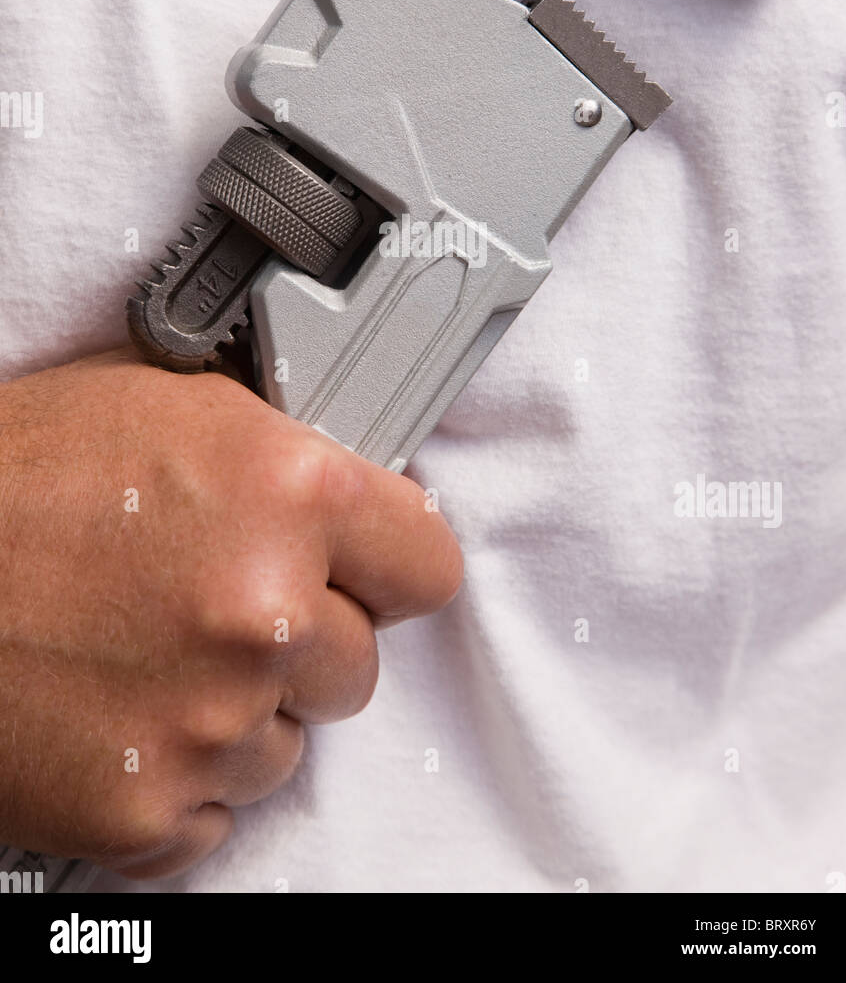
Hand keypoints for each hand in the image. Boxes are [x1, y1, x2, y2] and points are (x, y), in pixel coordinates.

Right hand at [0, 349, 461, 877]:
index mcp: (286, 494)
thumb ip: (280, 455)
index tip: (366, 573)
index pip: (428, 563)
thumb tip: (348, 490)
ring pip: (286, 744)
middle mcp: (264, 612)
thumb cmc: (11, 478)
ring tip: (148, 656)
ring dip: (236, 711)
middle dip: (302, 643)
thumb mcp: (166, 408)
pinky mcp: (146, 808)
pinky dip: (176, 778)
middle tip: (216, 608)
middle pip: (358, 665)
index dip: (391, 566)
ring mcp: (208, 720)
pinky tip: (120, 716)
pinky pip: (215, 813)